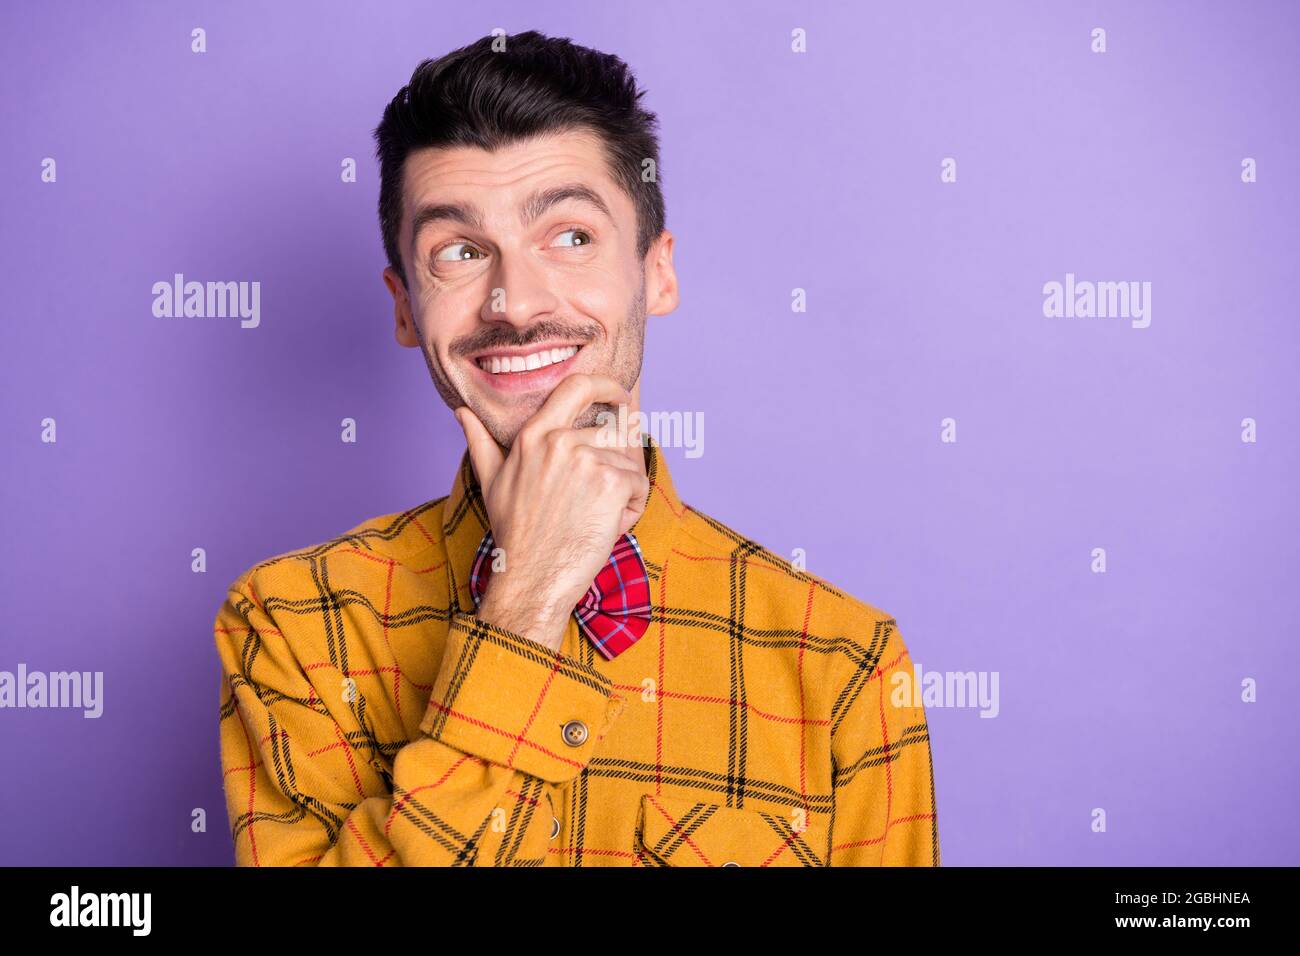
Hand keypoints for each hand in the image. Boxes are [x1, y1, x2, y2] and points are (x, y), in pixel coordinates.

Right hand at [454, 374, 648, 651]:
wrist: (532, 577)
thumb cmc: (514, 532)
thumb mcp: (491, 481)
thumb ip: (480, 441)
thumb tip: (462, 412)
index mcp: (535, 435)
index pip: (576, 387)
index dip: (605, 384)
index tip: (619, 393)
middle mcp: (561, 442)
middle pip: (614, 431)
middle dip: (618, 460)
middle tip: (599, 497)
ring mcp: (588, 461)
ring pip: (629, 461)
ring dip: (624, 487)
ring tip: (598, 514)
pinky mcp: (612, 484)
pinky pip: (639, 484)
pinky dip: (632, 507)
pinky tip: (608, 526)